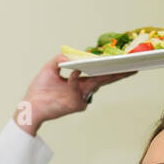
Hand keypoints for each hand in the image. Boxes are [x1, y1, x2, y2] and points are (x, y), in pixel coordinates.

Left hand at [14, 54, 135, 133]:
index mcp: (80, 80)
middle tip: (133, 67)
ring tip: (120, 65)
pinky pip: (78, 87)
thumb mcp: (51, 67)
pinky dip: (74, 79)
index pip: (99, 73)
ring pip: (97, 83)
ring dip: (108, 73)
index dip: (111, 68)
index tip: (123, 62)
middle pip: (105, 79)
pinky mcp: (76, 104)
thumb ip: (64, 58)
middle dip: (119, 73)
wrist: (30, 106)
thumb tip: (77, 58)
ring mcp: (81, 98)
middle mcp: (83, 89)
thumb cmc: (39, 89)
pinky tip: (74, 72)